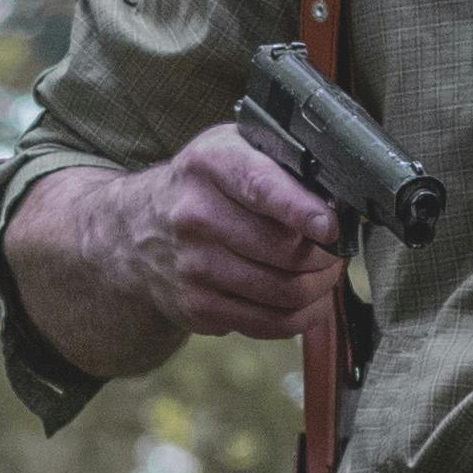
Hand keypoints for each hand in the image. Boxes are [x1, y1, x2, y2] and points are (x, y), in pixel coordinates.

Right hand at [132, 124, 345, 342]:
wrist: (134, 232)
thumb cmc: (201, 187)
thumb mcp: (229, 149)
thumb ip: (277, 161)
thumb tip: (336, 190)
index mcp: (208, 165)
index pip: (260, 186)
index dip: (302, 209)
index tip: (331, 227)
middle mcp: (195, 216)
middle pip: (284, 250)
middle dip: (327, 255)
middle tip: (339, 251)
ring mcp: (194, 267)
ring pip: (284, 291)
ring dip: (321, 287)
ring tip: (327, 274)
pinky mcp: (199, 307)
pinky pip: (271, 323)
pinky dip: (304, 316)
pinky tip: (311, 301)